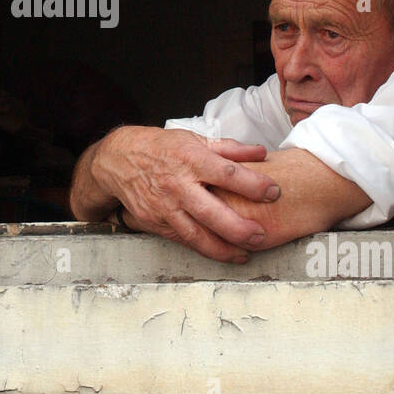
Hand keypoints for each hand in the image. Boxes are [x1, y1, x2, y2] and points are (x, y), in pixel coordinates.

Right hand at [81, 127, 280, 262]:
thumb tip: (261, 152)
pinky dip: (204, 248)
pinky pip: (183, 240)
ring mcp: (164, 207)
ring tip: (245, 254)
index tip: (274, 192)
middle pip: (212, 212)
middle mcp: (177, 184)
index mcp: (190, 158)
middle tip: (261, 236)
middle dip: (239, 228)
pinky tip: (223, 253)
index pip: (227, 173)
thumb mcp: (194, 139)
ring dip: (223, 248)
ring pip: (196, 235)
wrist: (119, 159)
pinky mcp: (155, 222)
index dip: (253, 184)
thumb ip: (229, 149)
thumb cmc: (162, 148)